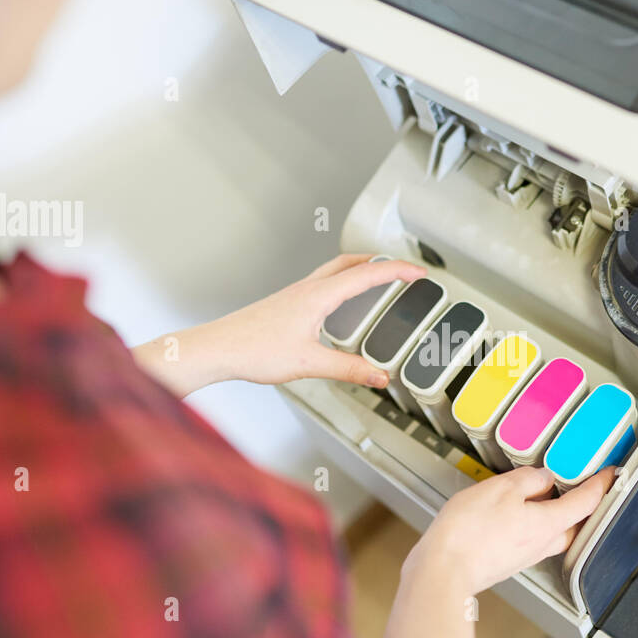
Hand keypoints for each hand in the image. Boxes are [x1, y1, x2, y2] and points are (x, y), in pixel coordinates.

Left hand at [132, 254, 425, 396]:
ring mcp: (296, 294)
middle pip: (351, 262)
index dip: (397, 271)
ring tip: (378, 277)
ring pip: (335, 270)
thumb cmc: (253, 350)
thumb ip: (348, 369)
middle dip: (381, 262)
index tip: (419, 272)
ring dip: (361, 269)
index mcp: (318, 296)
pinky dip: (342, 282)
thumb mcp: (309, 364)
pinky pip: (323, 283)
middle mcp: (308, 289)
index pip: (367, 275)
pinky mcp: (287, 303)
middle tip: (402, 268)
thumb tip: (379, 375)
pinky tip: (340, 302)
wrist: (218, 348)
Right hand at [379, 466, 616, 637]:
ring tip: (546, 494)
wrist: (442, 571)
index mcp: (549, 524)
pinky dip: (532, 523)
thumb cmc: (469, 533)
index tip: (610, 473)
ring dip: (556, 514)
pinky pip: (531, 539)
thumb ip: (528, 480)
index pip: (587, 502)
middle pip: (575, 523)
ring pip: (553, 533)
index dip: (602, 484)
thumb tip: (543, 479)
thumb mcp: (501, 489)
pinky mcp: (508, 561)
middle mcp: (543, 544)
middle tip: (584, 484)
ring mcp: (525, 556)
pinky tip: (516, 513)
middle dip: (583, 504)